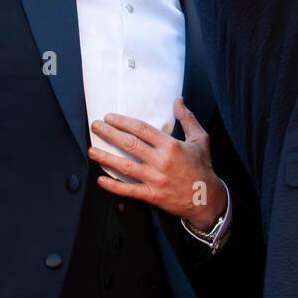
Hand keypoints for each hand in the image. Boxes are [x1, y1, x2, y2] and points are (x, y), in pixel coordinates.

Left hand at [87, 98, 226, 228]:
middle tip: (95, 126)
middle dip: (109, 134)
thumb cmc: (202, 166)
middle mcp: (160, 161)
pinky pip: (128, 190)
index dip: (123, 122)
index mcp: (170, 145)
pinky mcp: (152, 195)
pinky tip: (100, 179)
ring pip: (124, 167)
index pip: (141, 129)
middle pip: (129, 144)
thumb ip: (188, 119)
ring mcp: (155, 179)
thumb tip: (178, 100)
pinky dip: (113, 186)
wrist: (207, 198)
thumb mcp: (200, 139)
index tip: (110, 117)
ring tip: (91, 150)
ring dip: (105, 157)